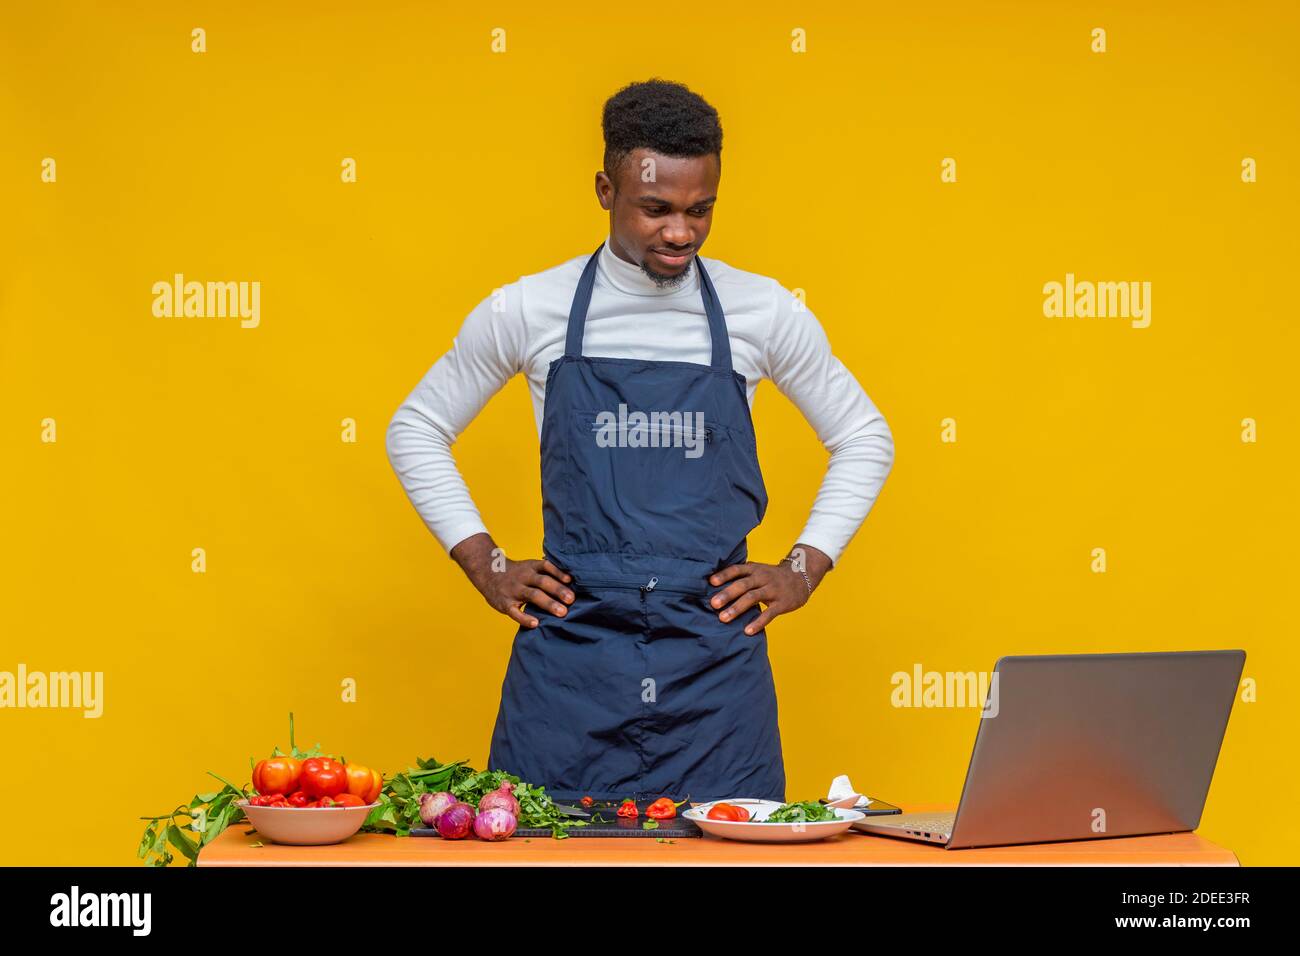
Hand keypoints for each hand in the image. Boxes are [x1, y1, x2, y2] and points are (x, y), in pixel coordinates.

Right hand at [451, 533, 574, 627]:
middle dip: (558, 590)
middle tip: (571, 600)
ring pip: (532, 595)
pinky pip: (515, 612)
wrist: (488, 573)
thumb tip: (572, 582)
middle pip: (542, 582)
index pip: (546, 567)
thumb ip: (547, 573)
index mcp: (531, 567)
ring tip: (562, 612)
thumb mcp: (529, 566)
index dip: (559, 573)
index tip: (571, 580)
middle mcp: (523, 577)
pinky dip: (525, 618)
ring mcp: (514, 590)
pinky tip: (536, 623)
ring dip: (548, 604)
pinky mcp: (505, 604)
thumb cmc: (517, 573)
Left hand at [708, 544, 830, 634]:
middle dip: (727, 594)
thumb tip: (714, 584)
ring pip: (752, 598)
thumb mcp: (758, 570)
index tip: (711, 582)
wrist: (802, 577)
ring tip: (723, 618)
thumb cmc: (772, 576)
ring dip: (737, 608)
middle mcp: (762, 577)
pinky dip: (758, 622)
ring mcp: (773, 590)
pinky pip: (769, 614)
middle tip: (713, 604)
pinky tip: (747, 631)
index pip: (737, 569)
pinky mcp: (782, 603)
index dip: (724, 575)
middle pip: (743, 584)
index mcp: (755, 569)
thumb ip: (741, 575)